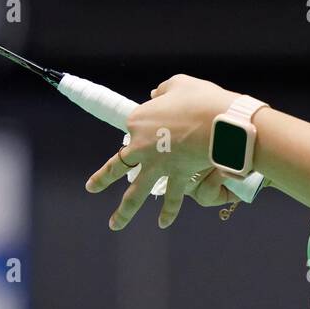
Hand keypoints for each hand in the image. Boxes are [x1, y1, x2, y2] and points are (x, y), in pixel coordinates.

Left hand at [85, 74, 236, 229]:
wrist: (218, 121)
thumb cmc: (199, 99)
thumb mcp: (178, 84)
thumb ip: (164, 90)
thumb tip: (156, 95)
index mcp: (138, 121)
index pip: (135, 124)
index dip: (148, 122)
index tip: (164, 117)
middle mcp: (142, 146)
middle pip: (118, 165)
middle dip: (103, 178)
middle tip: (91, 188)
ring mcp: (158, 165)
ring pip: (136, 191)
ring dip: (124, 210)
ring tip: (114, 224)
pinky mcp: (177, 176)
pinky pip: (172, 197)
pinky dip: (168, 211)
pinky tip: (162, 223)